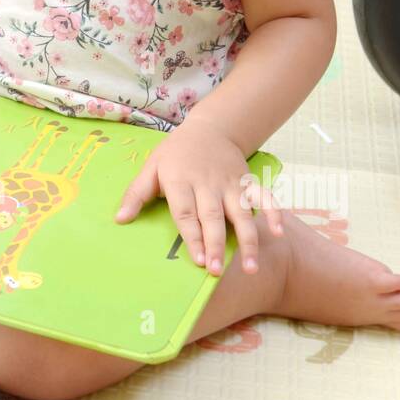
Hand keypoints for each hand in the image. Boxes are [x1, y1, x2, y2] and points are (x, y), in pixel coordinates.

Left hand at [114, 114, 283, 275]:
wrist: (210, 128)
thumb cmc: (176, 153)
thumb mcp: (151, 167)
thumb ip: (137, 193)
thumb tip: (119, 219)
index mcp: (181, 181)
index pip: (187, 213)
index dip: (192, 237)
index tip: (197, 260)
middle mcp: (207, 183)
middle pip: (213, 217)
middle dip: (216, 244)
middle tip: (217, 271)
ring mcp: (230, 183)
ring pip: (241, 212)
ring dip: (247, 239)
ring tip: (251, 266)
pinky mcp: (247, 181)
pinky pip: (263, 196)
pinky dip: (272, 212)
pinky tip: (279, 232)